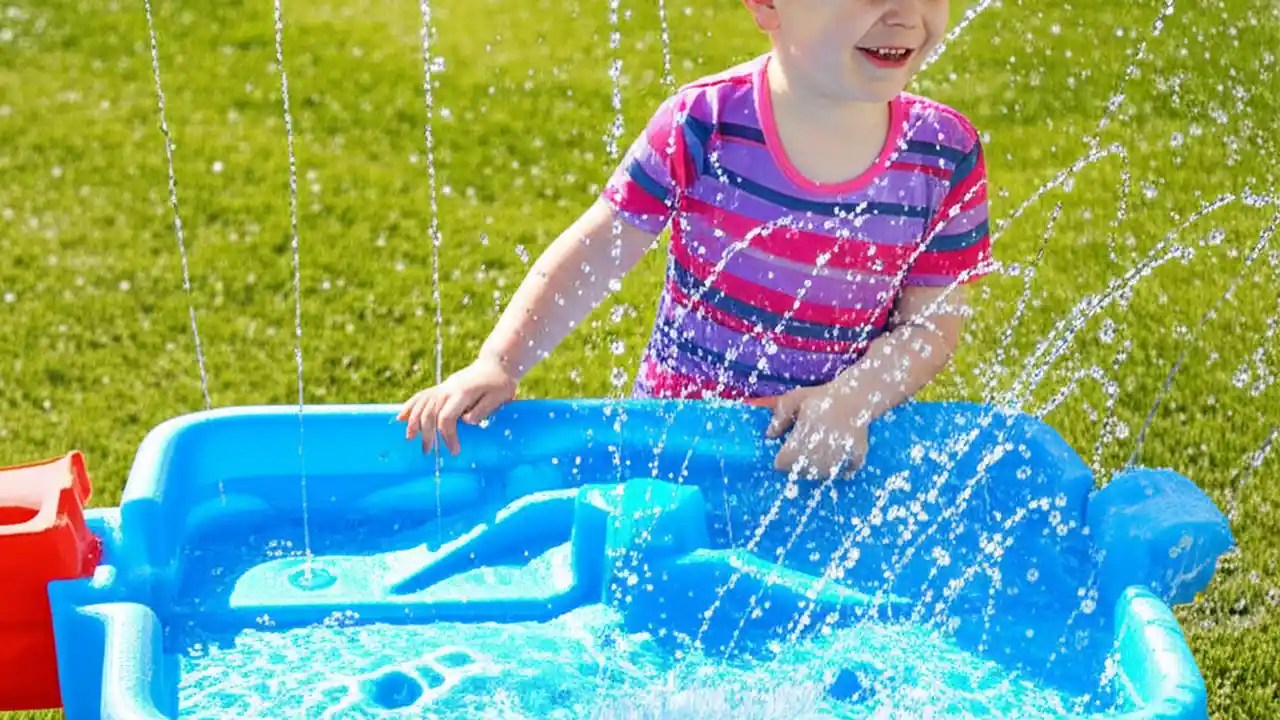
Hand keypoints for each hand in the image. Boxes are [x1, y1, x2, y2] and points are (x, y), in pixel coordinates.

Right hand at [397, 356, 517, 453]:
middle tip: (427, 452)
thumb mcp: (498, 398)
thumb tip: (466, 422)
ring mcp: (443, 387)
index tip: (454, 451)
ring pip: (421, 404)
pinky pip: (422, 396)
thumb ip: (481, 411)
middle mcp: (448, 389)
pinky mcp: (442, 387)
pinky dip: (410, 406)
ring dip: (413, 422)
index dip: (447, 436)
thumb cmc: (500, 383)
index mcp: (462, 394)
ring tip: (410, 438)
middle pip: (430, 413)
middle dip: (427, 434)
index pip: (446, 418)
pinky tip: (401, 416)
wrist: (497, 363)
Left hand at [766, 384, 870, 479]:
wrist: (856, 394)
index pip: (784, 462)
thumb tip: (769, 435)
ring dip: (817, 469)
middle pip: (802, 472)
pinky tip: (838, 460)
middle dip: (798, 465)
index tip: (783, 453)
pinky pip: (846, 471)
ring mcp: (840, 455)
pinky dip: (842, 469)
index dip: (781, 459)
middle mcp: (820, 451)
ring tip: (816, 457)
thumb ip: (780, 416)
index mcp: (803, 438)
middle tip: (800, 454)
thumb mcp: (795, 399)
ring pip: (823, 474)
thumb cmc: (822, 396)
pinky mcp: (857, 455)